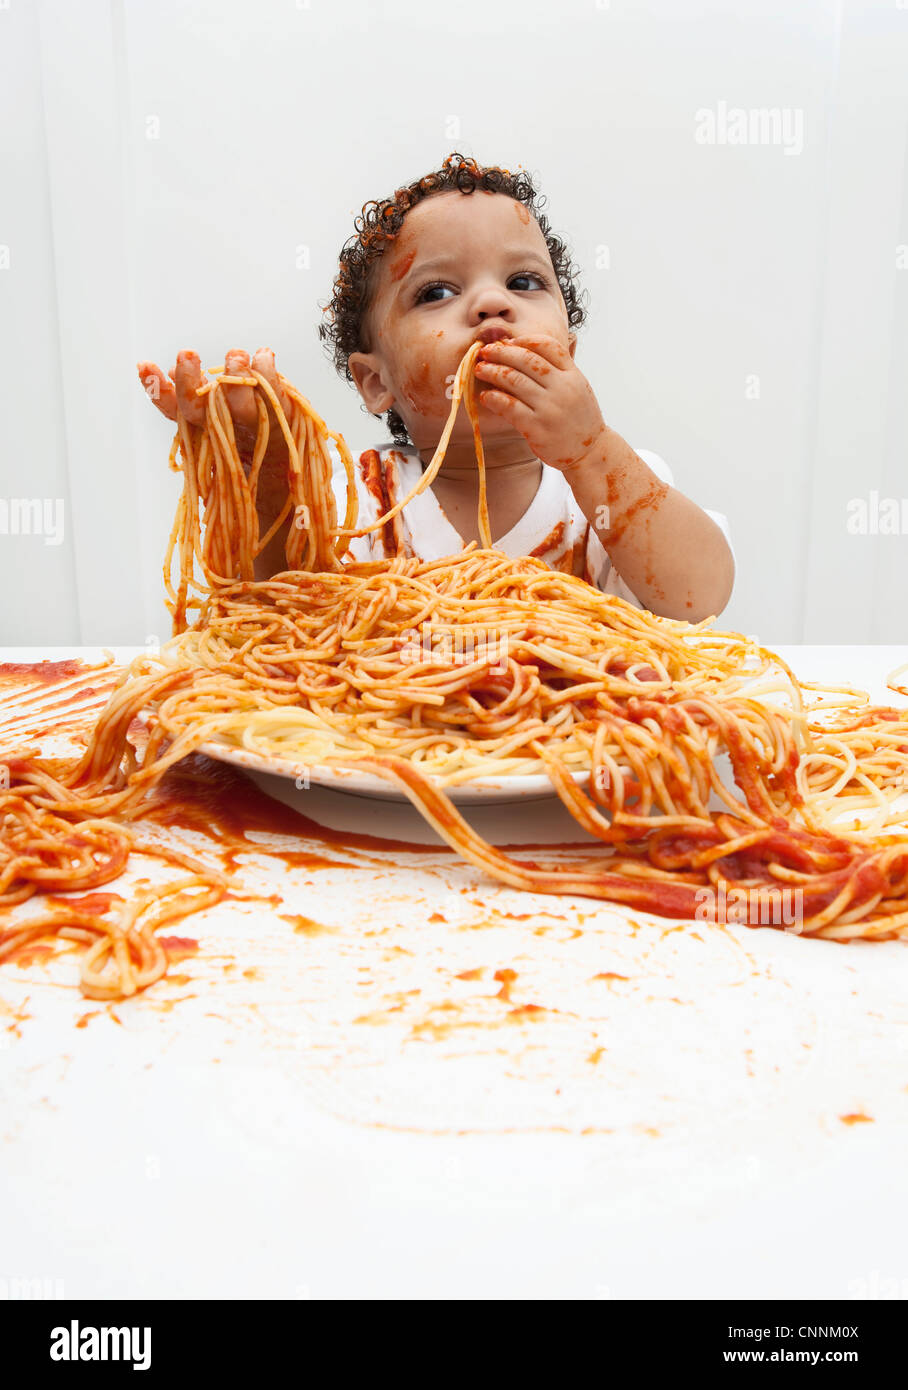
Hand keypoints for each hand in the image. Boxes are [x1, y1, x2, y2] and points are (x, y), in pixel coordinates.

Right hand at [136, 347, 290, 465]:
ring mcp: (250, 422)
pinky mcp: (280, 415)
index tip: (144, 365)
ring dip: (234, 375)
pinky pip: (272, 390)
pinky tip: (263, 353)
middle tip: (187, 354)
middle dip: (189, 382)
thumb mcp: (214, 411)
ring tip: (235, 355)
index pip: (173, 408)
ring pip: (237, 403)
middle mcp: (222, 427)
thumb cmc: (245, 430)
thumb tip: (171, 372)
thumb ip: (193, 393)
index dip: (157, 389)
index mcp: (201, 425)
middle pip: (199, 409)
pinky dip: (266, 368)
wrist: (288, 456)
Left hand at [473, 334, 606, 472]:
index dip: (525, 341)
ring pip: (514, 380)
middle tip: (485, 352)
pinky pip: (509, 407)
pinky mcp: (537, 427)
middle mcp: (562, 387)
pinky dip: (494, 398)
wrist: (591, 452)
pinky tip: (485, 396)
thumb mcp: (577, 388)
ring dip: (493, 372)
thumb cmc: (579, 419)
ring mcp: (550, 407)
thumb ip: (559, 370)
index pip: (548, 346)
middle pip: (526, 359)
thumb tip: (526, 351)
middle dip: (501, 353)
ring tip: (480, 370)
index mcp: (573, 374)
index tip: (508, 342)